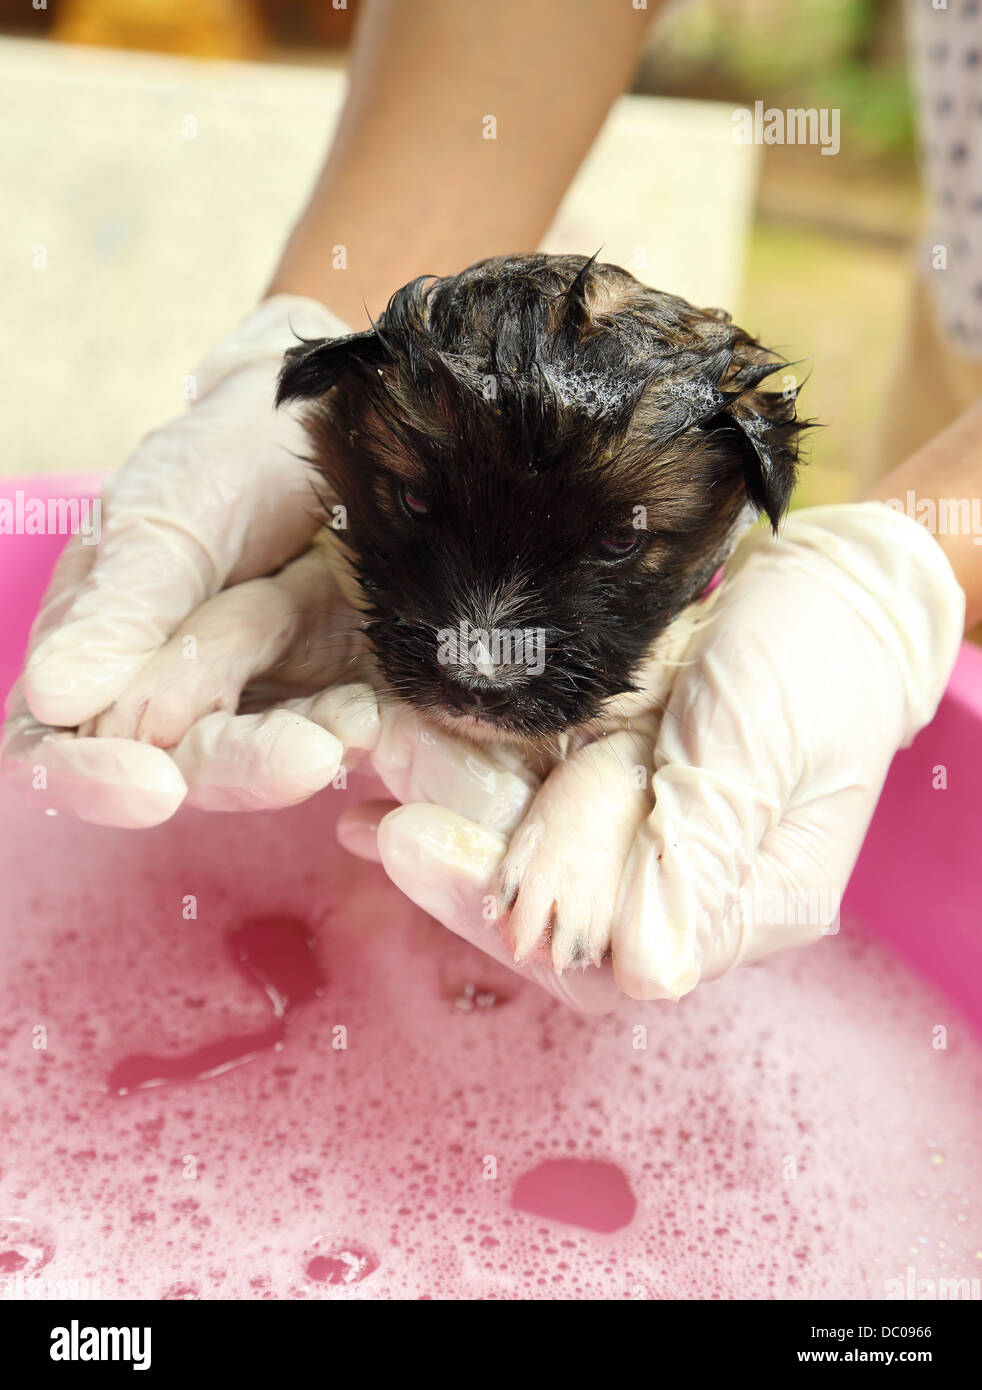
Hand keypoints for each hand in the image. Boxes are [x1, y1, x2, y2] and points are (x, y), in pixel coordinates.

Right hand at [1, 296, 366, 826]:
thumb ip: (119, 611)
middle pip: (176, 769)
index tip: (152, 786)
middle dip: (235, 769)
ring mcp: (253, 699)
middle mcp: (166, 694)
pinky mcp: (325, 695)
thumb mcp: (162, 520)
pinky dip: (353, 730)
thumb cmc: (221, 462)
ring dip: (303, 756)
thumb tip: (54, 699)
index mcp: (95, 652)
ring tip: (354, 725)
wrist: (329, 419)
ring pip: (259, 765)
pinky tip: (377, 709)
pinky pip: (333, 736)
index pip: (58, 746)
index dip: (94, 779)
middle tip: (301, 756)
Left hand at [338, 504, 964, 1008]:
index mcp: (734, 905)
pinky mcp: (608, 769)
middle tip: (384, 825)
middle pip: (549, 906)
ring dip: (449, 806)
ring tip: (380, 763)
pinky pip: (525, 784)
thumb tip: (641, 975)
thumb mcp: (762, 749)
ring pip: (523, 840)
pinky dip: (465, 769)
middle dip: (461, 860)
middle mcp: (673, 880)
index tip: (423, 856)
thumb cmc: (823, 662)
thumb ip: (703, 851)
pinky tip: (396, 758)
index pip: (605, 952)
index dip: (508, 917)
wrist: (837, 584)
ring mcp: (635, 824)